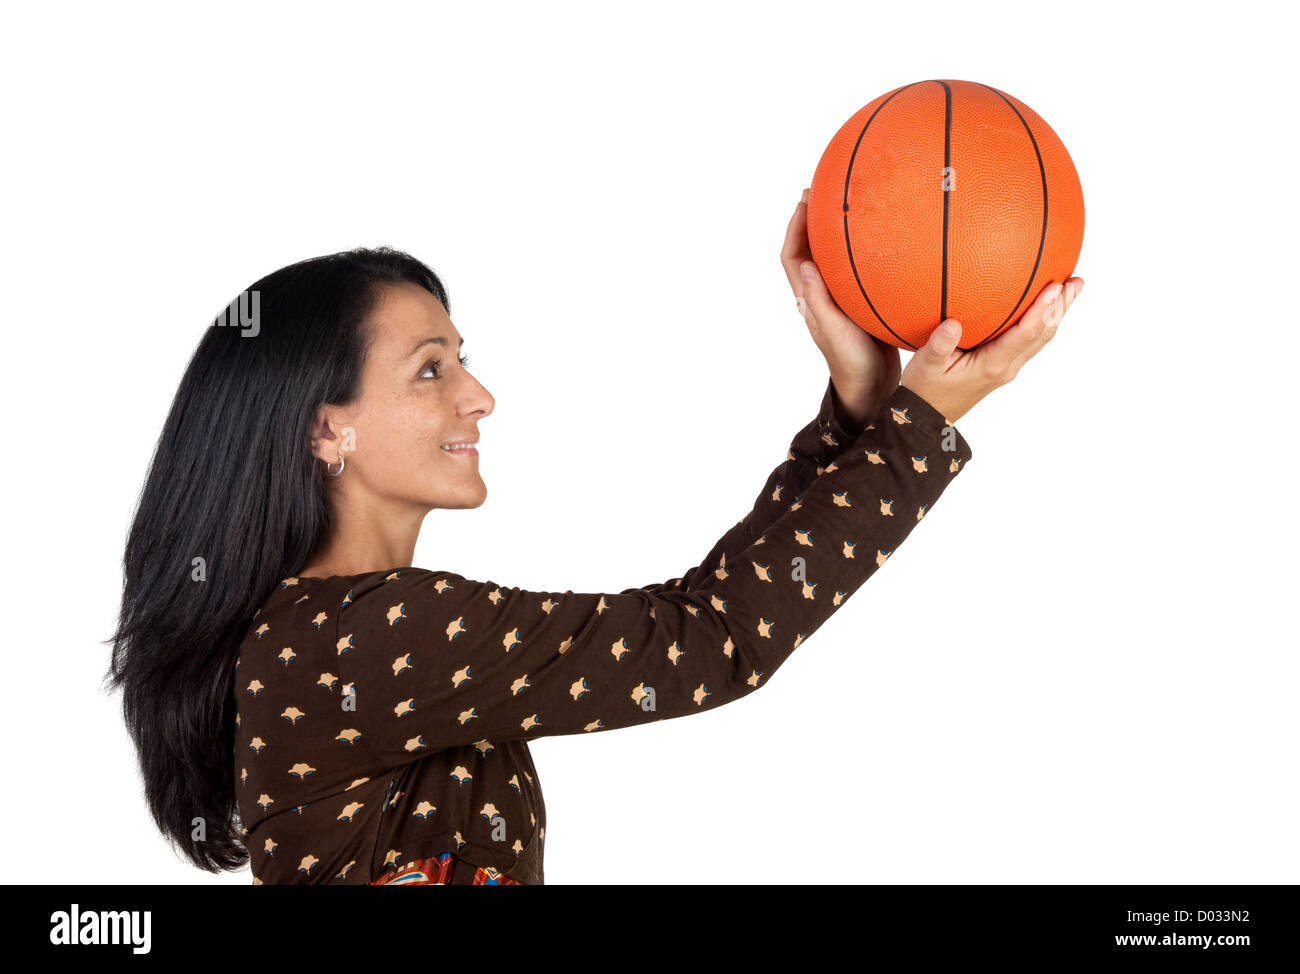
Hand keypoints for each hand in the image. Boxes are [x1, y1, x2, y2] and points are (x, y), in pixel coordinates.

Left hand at [782, 187, 899, 431]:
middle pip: (809, 250)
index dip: (794, 228)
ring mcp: (841, 300)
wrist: (871, 387)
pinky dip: (861, 252)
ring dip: (835, 234)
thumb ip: (821, 301)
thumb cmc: (851, 363)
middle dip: (812, 221)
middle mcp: (822, 296)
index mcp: (810, 300)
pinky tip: (881, 239)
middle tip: (824, 191)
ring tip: (848, 206)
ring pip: (832, 259)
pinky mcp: (861, 304)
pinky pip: (856, 271)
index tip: (805, 201)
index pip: (791, 256)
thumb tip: (805, 265)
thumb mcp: (835, 331)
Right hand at [899, 277, 1084, 424]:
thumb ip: (939, 345)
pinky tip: (1042, 308)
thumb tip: (953, 323)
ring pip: (1040, 338)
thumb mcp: (925, 366)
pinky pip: (1030, 341)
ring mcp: (1007, 368)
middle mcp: (1007, 367)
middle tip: (1077, 281)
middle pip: (1043, 334)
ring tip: (1071, 289)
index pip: (1025, 334)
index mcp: (992, 364)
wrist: (927, 417)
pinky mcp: (1003, 367)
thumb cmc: (924, 389)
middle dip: (1062, 307)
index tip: (1054, 287)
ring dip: (1057, 313)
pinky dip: (1041, 322)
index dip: (1042, 310)